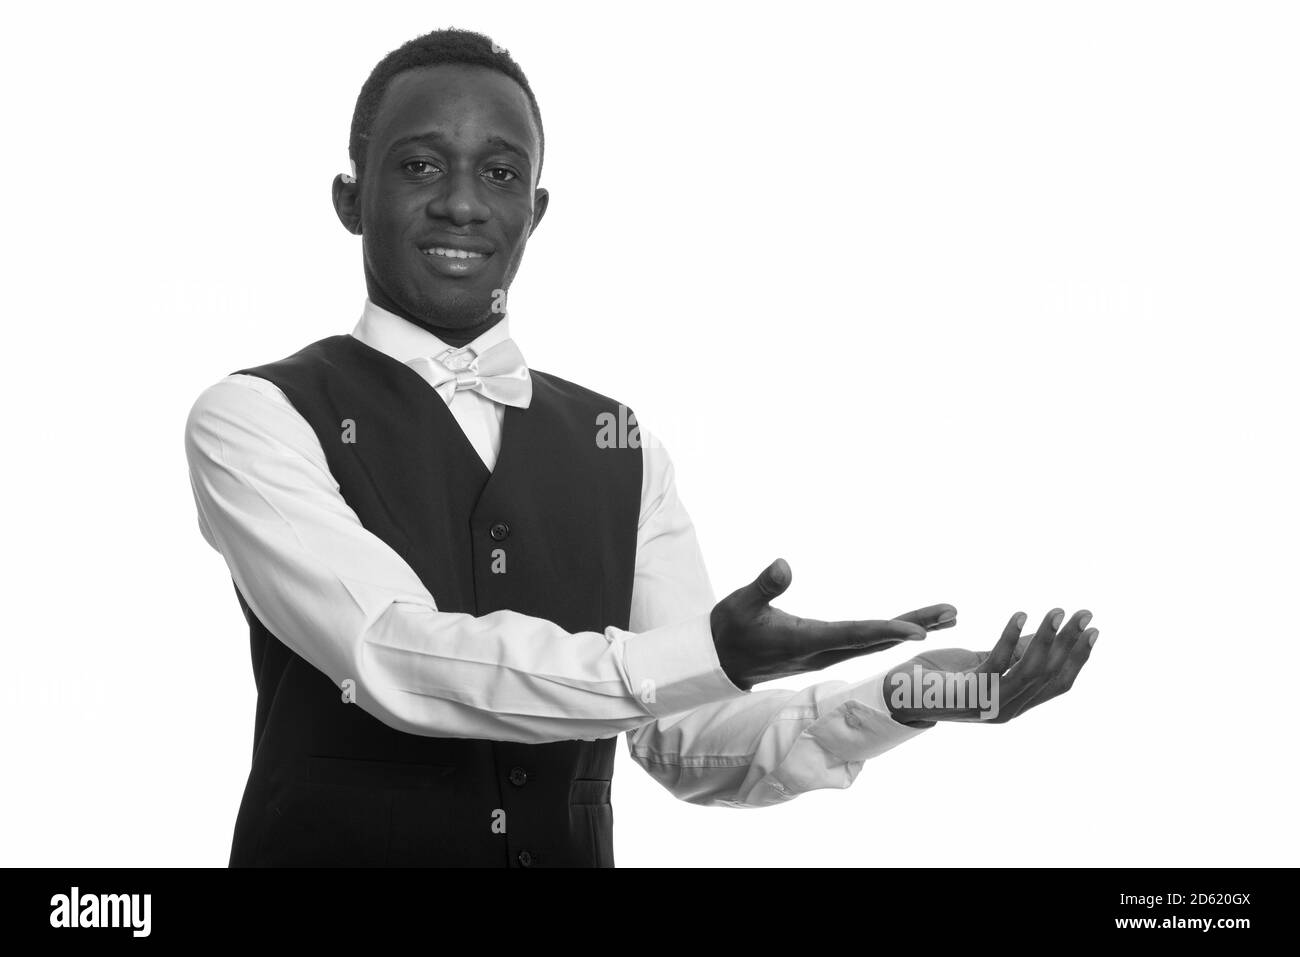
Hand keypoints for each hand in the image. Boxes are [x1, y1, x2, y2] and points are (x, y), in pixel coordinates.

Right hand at [710, 558, 956, 690]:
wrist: (719, 663)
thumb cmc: (729, 630)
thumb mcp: (740, 603)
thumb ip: (764, 585)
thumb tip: (784, 563)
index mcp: (807, 641)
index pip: (856, 634)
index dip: (889, 630)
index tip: (922, 631)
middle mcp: (824, 652)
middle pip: (879, 639)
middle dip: (917, 626)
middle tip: (952, 613)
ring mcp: (828, 654)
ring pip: (877, 642)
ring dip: (912, 628)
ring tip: (946, 618)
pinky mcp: (826, 651)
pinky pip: (868, 643)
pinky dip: (894, 632)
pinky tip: (912, 627)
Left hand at [884, 608, 1098, 724]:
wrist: (898, 693)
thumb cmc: (939, 677)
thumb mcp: (983, 661)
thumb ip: (1014, 653)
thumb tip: (1047, 633)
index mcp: (1015, 704)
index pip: (1058, 684)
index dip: (1078, 658)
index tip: (1092, 630)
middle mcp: (1007, 710)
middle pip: (1050, 676)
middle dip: (1071, 643)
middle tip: (1084, 614)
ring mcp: (989, 705)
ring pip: (1030, 671)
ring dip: (1047, 638)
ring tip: (1056, 611)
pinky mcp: (969, 693)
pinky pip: (998, 662)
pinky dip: (1011, 636)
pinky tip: (1020, 614)